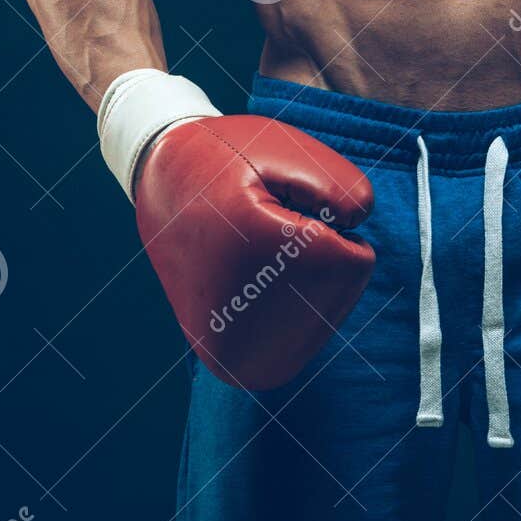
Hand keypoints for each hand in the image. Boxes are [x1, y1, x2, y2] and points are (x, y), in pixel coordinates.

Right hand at [135, 113, 374, 388]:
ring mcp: (239, 359)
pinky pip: (306, 330)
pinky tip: (253, 279)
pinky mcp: (238, 368)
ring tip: (252, 252)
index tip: (274, 207)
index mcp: (252, 260)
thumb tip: (359, 227)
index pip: (355, 260)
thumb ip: (342, 187)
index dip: (325, 222)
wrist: (161, 187)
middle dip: (318, 251)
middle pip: (343, 290)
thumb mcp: (288, 151)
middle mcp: (241, 323)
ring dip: (305, 276)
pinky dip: (294, 301)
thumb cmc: (229, 160)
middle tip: (261, 227)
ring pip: (327, 311)